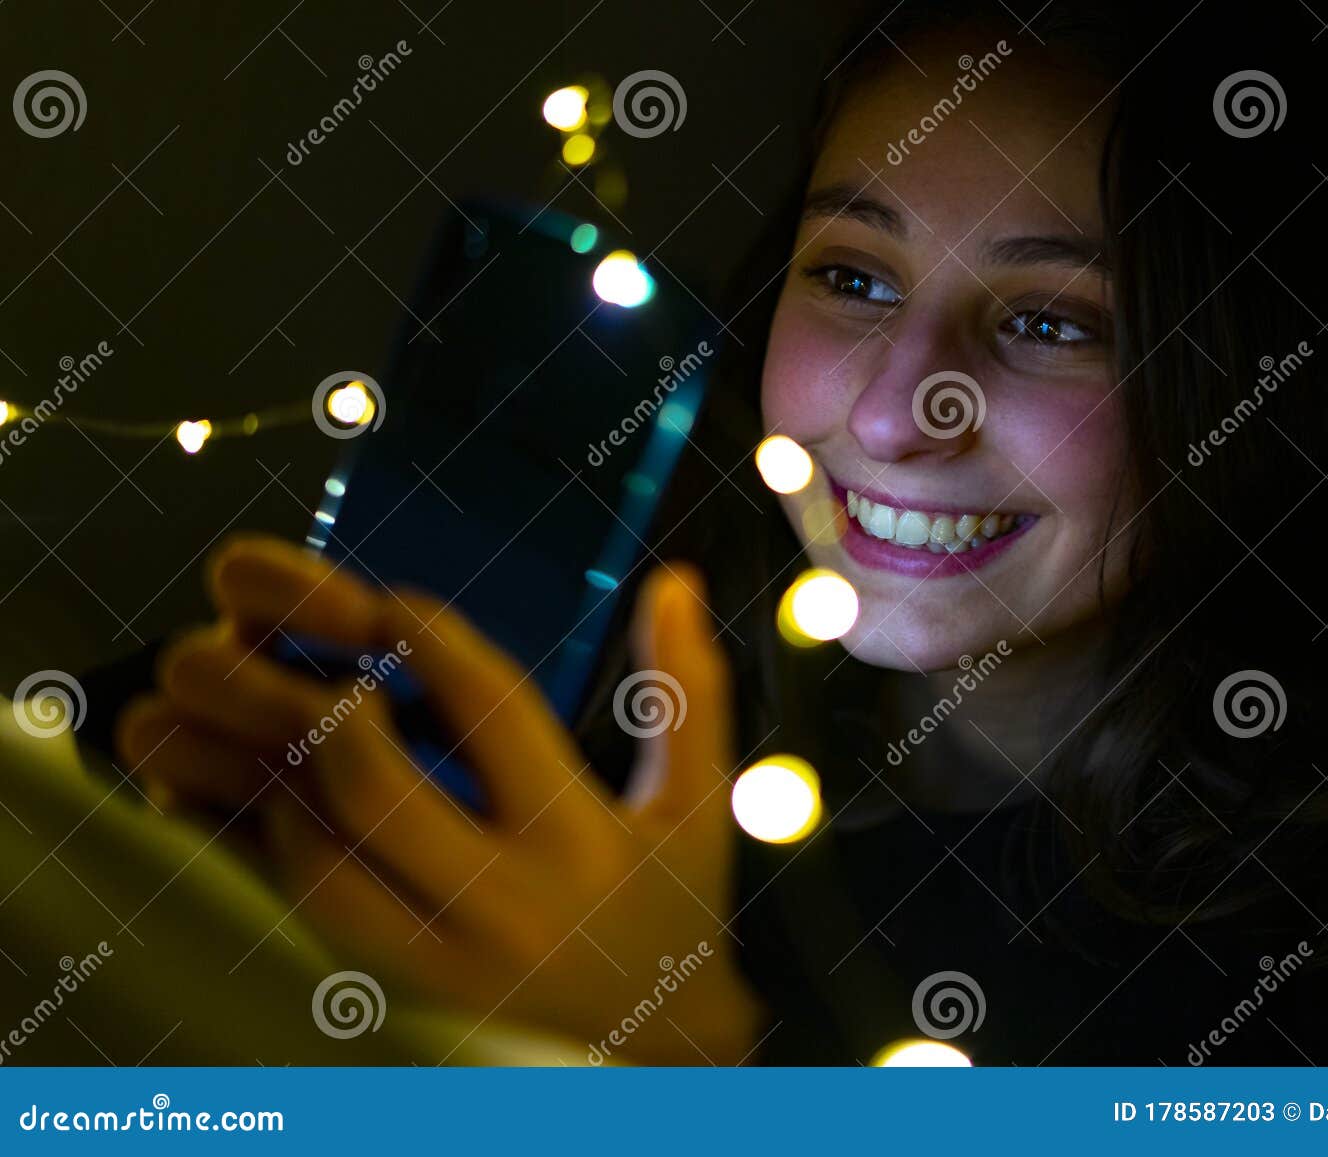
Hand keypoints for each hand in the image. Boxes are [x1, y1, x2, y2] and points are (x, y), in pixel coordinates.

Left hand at [116, 535, 764, 1063]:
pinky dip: (276, 859)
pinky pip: (302, 924)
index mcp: (577, 839)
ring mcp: (437, 964)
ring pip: (318, 872)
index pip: (494, 713)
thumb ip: (689, 690)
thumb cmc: (677, 907)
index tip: (397, 603)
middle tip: (339, 681)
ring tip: (308, 749)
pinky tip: (287, 813)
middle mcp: (502, 906)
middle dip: (340, 721)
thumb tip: (678, 579)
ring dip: (292, 794)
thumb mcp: (697, 802)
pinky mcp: (394, 998)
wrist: (660, 1048)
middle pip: (380, 797)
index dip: (434, 640)